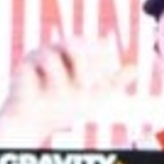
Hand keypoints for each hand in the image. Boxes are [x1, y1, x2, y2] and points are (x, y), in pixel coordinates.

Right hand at [0, 39, 132, 144]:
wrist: (33, 123)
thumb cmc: (63, 109)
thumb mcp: (94, 97)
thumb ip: (114, 83)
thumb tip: (134, 68)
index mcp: (77, 56)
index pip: (99, 45)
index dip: (106, 58)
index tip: (107, 80)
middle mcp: (61, 49)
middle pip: (85, 41)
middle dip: (94, 61)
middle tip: (93, 84)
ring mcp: (45, 51)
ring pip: (71, 45)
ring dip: (81, 68)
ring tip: (81, 87)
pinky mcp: (29, 59)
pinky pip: (50, 60)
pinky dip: (57, 77)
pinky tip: (52, 91)